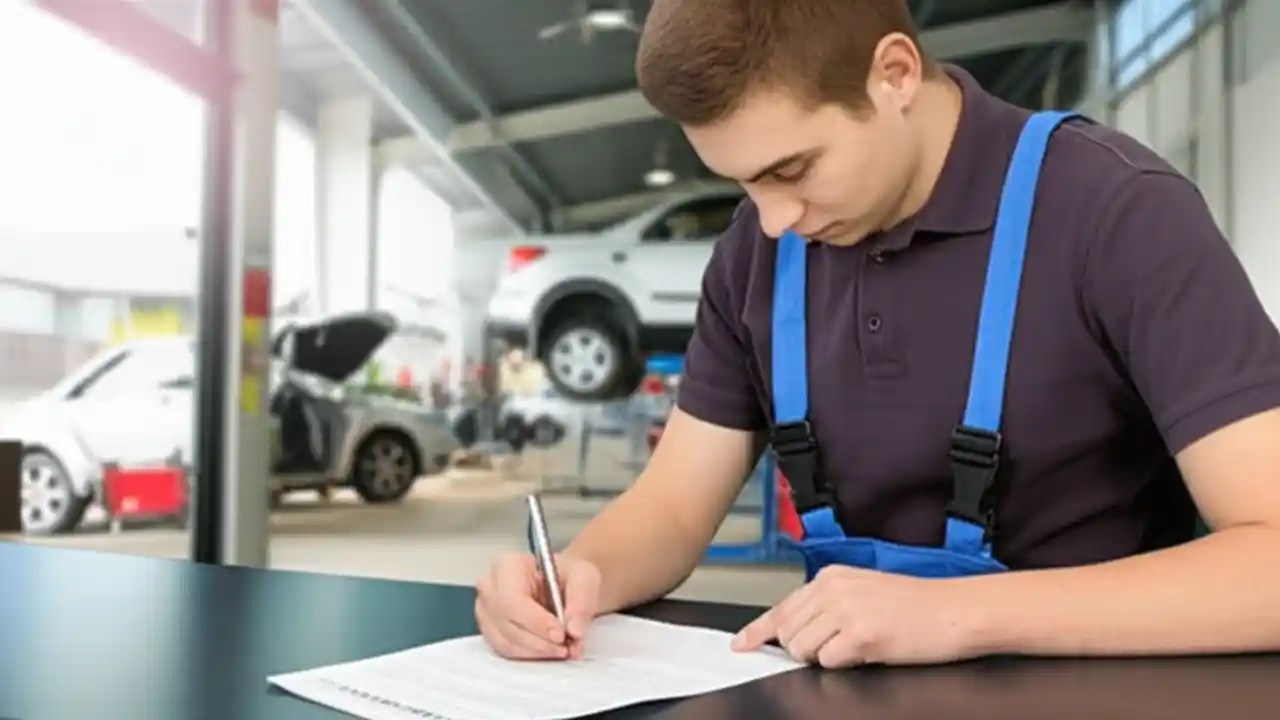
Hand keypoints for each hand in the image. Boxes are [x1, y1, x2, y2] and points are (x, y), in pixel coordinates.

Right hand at [476, 551, 601, 660]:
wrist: (562, 584)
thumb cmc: (568, 576)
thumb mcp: (584, 578)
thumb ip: (581, 601)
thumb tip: (574, 630)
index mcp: (508, 564)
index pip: (512, 598)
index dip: (535, 621)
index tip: (560, 633)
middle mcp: (490, 586)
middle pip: (506, 623)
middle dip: (539, 641)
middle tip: (565, 647)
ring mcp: (486, 610)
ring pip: (505, 641)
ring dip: (536, 651)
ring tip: (562, 650)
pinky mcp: (490, 630)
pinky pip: (505, 650)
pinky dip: (530, 656)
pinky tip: (549, 652)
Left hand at [731, 565, 980, 667]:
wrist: (955, 610)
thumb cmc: (916, 605)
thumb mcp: (863, 592)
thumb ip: (827, 606)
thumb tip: (792, 631)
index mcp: (831, 577)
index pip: (782, 607)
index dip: (759, 630)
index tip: (741, 643)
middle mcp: (833, 589)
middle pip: (789, 634)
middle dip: (805, 650)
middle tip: (840, 647)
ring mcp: (846, 610)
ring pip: (804, 651)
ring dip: (826, 657)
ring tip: (858, 645)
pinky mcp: (861, 634)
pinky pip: (830, 663)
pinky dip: (847, 665)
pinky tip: (870, 651)